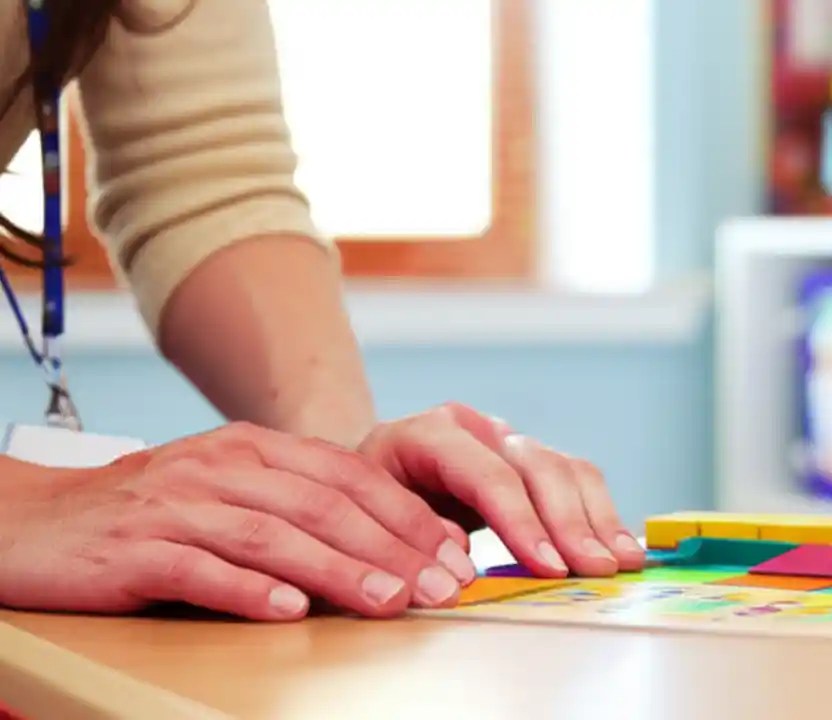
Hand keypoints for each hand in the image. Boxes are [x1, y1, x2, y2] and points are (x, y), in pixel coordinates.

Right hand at [0, 423, 476, 620]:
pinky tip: (289, 610)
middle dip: (394, 548)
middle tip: (443, 586)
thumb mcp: (227, 488)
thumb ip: (294, 504)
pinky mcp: (134, 550)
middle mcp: (221, 467)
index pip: (349, 477)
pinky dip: (248, 590)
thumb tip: (387, 545)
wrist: (34, 518)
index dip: (408, 515)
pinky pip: (200, 568)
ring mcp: (177, 506)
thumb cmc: (149, 511)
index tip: (453, 554)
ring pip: (274, 536)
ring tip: (389, 601)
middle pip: (324, 506)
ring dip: (340, 570)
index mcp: (253, 448)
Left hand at [357, 403, 645, 578]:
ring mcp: (506, 442)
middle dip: (569, 523)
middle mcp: (474, 429)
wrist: (358, 485)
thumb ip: (408, 536)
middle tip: (593, 569)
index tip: (548, 567)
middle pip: (536, 465)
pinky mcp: (528, 465)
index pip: (485, 472)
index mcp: (426, 434)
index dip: (520, 520)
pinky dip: (601, 516)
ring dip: (597, 519)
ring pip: (566, 468)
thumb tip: (462, 564)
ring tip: (619, 562)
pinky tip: (619, 549)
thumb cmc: (357, 509)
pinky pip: (576, 482)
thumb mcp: (365, 520)